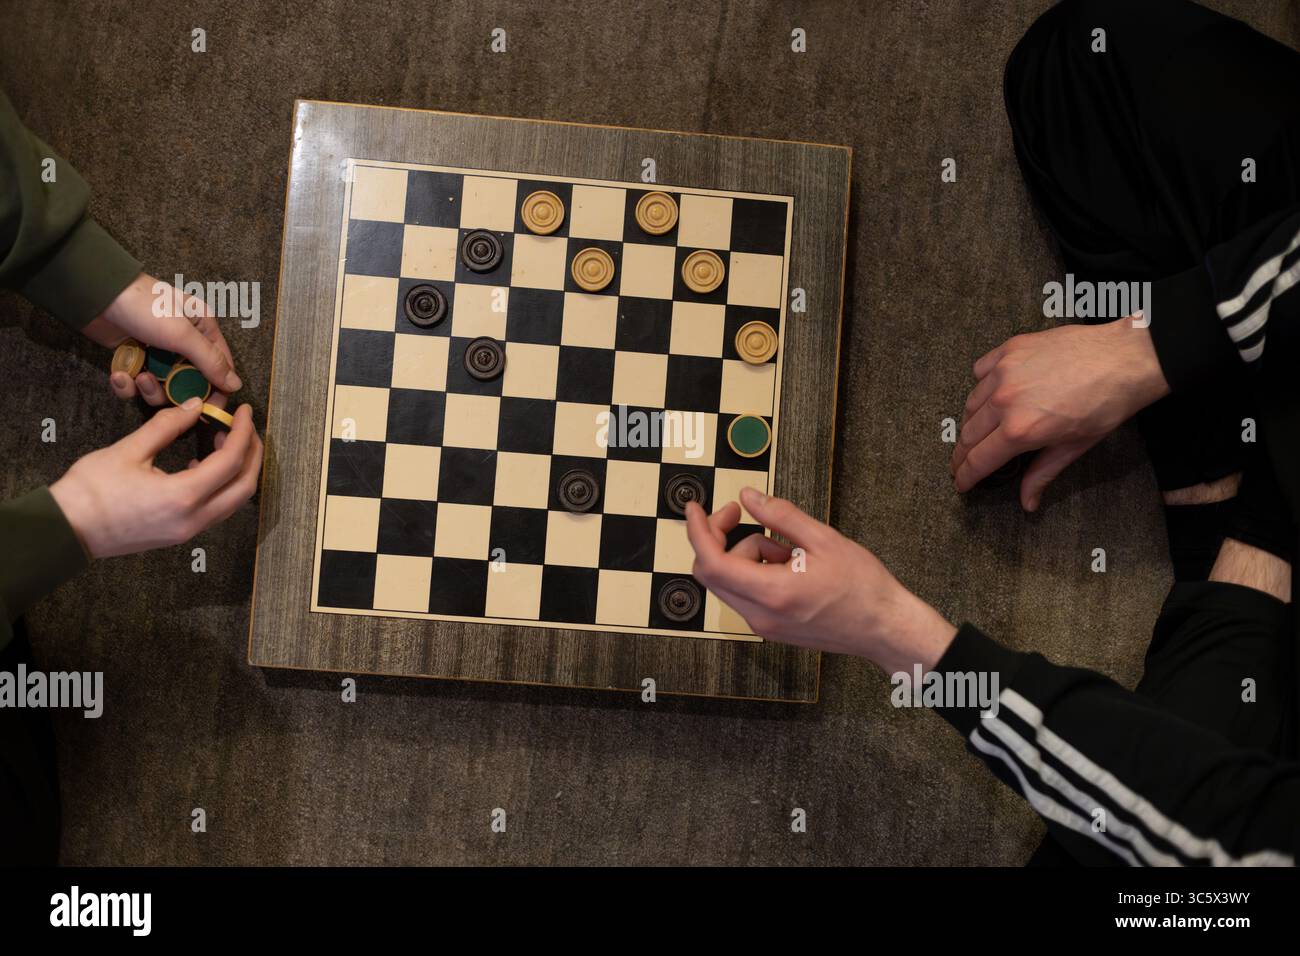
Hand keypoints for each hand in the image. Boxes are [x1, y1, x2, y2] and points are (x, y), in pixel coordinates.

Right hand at [49, 399, 262, 558]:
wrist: (65, 530)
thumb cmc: (90, 490)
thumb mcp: (128, 450)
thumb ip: (166, 426)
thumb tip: (196, 407)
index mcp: (183, 496)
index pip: (230, 461)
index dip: (242, 432)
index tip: (243, 411)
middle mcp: (194, 519)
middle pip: (244, 486)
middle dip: (252, 454)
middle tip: (246, 427)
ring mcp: (189, 531)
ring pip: (233, 501)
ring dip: (239, 471)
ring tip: (227, 441)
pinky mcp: (180, 535)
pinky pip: (215, 510)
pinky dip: (222, 487)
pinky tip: (203, 465)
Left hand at [80, 272, 242, 405]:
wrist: (95, 295)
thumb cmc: (145, 307)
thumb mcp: (182, 334)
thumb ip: (210, 361)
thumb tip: (237, 385)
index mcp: (203, 331)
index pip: (220, 368)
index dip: (216, 390)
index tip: (207, 410)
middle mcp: (183, 343)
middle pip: (190, 383)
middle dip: (175, 391)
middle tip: (164, 390)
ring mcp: (157, 353)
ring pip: (162, 387)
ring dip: (149, 389)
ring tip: (139, 376)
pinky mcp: (133, 359)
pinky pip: (137, 384)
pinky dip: (128, 385)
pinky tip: (120, 374)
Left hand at [685, 488, 955, 672]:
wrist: (883, 628)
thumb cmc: (862, 587)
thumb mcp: (823, 540)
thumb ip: (780, 516)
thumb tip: (748, 498)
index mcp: (772, 593)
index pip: (711, 562)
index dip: (698, 530)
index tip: (695, 508)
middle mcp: (760, 616)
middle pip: (712, 573)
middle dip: (719, 538)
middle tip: (740, 514)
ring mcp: (763, 626)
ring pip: (729, 582)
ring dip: (744, 555)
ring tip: (786, 548)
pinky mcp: (770, 628)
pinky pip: (745, 594)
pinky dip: (754, 572)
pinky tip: (787, 564)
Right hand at [951, 317, 1168, 509]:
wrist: (1124, 359)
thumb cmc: (1106, 404)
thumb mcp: (1074, 446)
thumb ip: (1042, 473)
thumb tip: (1027, 502)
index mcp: (1020, 430)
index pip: (978, 460)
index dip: (965, 476)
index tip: (960, 483)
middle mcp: (1004, 401)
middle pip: (968, 434)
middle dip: (963, 453)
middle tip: (963, 462)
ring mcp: (1003, 372)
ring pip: (971, 403)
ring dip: (971, 421)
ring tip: (978, 430)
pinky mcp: (1008, 350)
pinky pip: (980, 371)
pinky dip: (981, 385)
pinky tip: (992, 393)